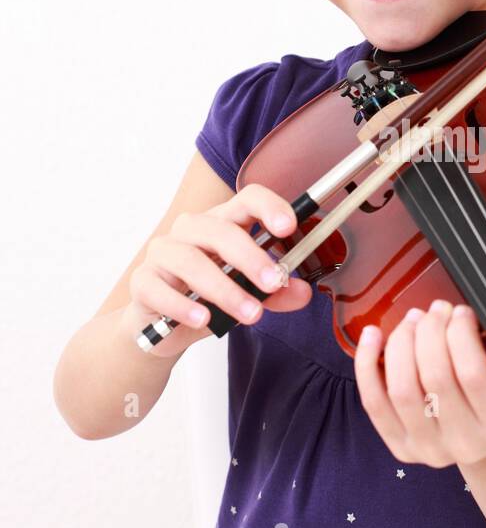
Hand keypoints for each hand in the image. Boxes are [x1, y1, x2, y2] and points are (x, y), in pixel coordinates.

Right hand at [121, 183, 311, 357]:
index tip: (288, 227)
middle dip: (250, 257)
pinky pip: (160, 289)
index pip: (246, 200)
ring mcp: (163, 253)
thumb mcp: (247, 295)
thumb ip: (276, 293)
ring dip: (224, 289)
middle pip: (219, 229)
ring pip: (191, 260)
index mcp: (222, 224)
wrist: (163, 327)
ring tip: (249, 313)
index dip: (268, 208)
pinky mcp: (143, 282)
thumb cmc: (206, 298)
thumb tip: (302, 292)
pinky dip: (184, 305)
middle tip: (274, 283)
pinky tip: (203, 319)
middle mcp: (191, 231)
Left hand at [354, 298, 485, 467]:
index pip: (475, 376)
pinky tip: (375, 335)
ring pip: (404, 388)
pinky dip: (370, 365)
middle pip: (436, 377)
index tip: (464, 311)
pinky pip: (375, 403)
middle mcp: (466, 444)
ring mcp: (429, 449)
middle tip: (438, 309)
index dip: (462, 336)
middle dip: (432, 331)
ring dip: (404, 343)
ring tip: (414, 319)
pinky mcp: (400, 448)